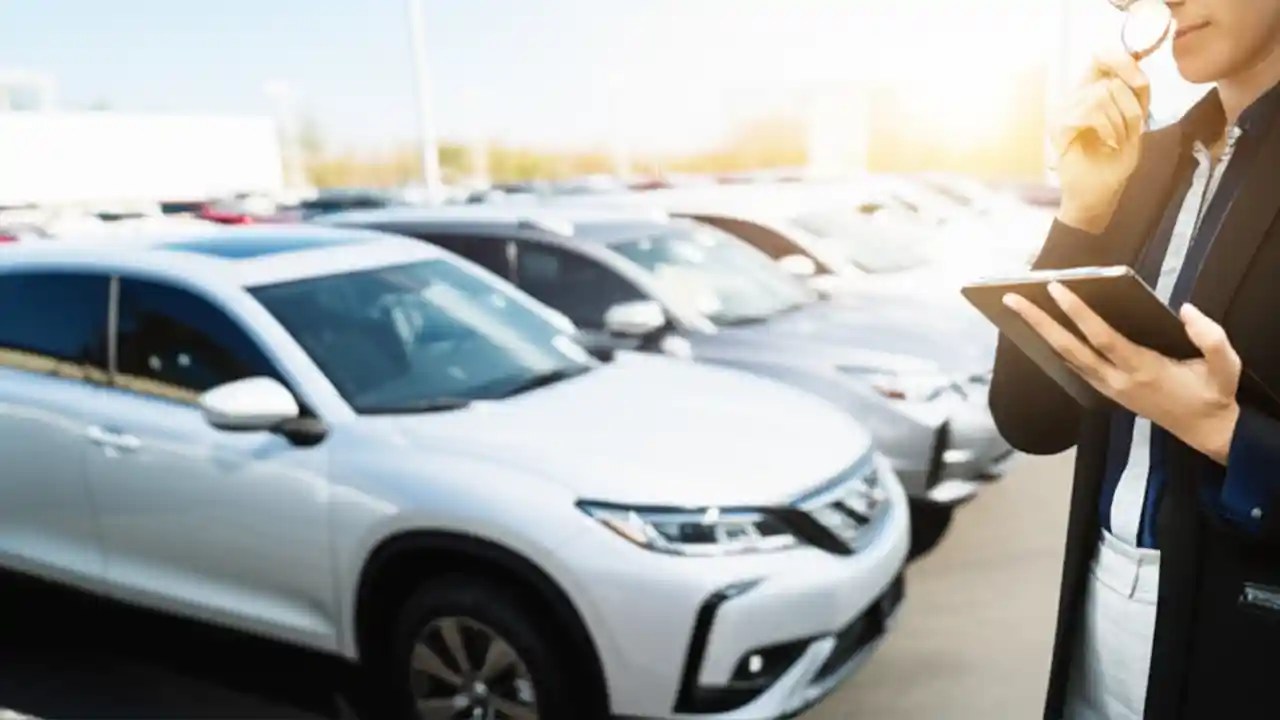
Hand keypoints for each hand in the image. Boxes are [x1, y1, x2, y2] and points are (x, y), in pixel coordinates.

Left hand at [1003, 284, 1240, 463]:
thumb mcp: (1225, 366)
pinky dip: (1054, 348)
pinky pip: (1073, 367)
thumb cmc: (1213, 393)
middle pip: (1068, 348)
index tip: (1055, 288)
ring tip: (1017, 308)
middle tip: (1010, 297)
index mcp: (1142, 369)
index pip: (1100, 337)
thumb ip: (1211, 338)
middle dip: (1038, 322)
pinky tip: (1040, 331)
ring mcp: (1108, 388)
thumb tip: (1187, 310)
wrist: (1206, 430)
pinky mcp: (1107, 391)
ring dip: (1040, 333)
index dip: (1076, 312)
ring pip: (1065, 358)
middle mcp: (1116, 379)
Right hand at [1052, 51, 1150, 233]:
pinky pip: (1090, 112)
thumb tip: (1136, 60)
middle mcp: (1074, 97)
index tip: (1138, 79)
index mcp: (1091, 91)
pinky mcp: (1059, 127)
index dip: (1121, 61)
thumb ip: (1136, 90)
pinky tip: (1108, 143)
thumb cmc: (1115, 159)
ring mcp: (1063, 111)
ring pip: (1101, 95)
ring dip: (1119, 121)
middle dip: (1129, 107)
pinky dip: (1108, 129)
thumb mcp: (1135, 119)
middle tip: (1128, 131)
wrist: (1098, 193)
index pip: (1102, 59)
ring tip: (1116, 140)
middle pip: (1109, 81)